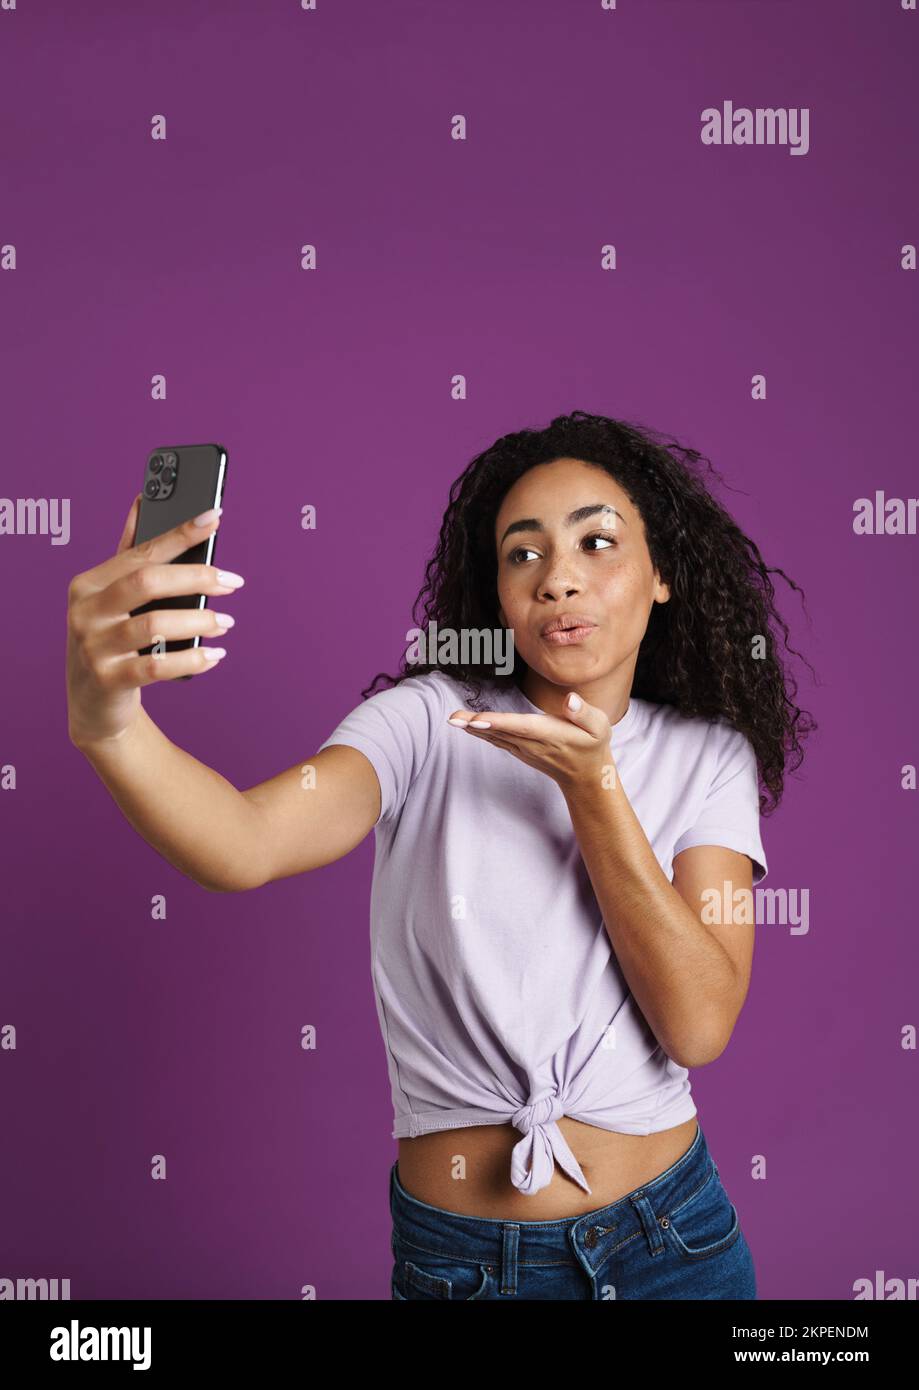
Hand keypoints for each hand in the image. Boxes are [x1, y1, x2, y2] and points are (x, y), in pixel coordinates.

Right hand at [66, 494, 241, 748]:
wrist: (92, 705)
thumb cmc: (109, 641)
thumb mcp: (111, 597)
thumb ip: (129, 552)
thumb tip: (143, 500)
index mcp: (88, 583)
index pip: (141, 551)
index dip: (180, 533)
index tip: (215, 517)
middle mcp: (85, 612)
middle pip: (148, 581)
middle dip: (198, 577)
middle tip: (233, 581)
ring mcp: (93, 647)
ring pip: (155, 625)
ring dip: (200, 622)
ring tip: (226, 622)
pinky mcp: (108, 681)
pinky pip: (157, 667)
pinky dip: (192, 659)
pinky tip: (214, 655)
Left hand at [446, 691, 613, 791]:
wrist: (587, 776)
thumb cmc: (593, 745)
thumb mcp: (599, 727)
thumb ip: (584, 712)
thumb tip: (570, 699)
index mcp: (550, 733)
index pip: (520, 726)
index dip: (498, 722)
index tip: (476, 720)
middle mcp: (533, 743)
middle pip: (501, 732)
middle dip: (476, 725)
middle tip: (453, 718)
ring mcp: (524, 749)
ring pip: (496, 737)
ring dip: (473, 729)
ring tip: (453, 719)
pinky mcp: (520, 750)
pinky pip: (497, 741)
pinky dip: (481, 733)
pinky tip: (467, 725)